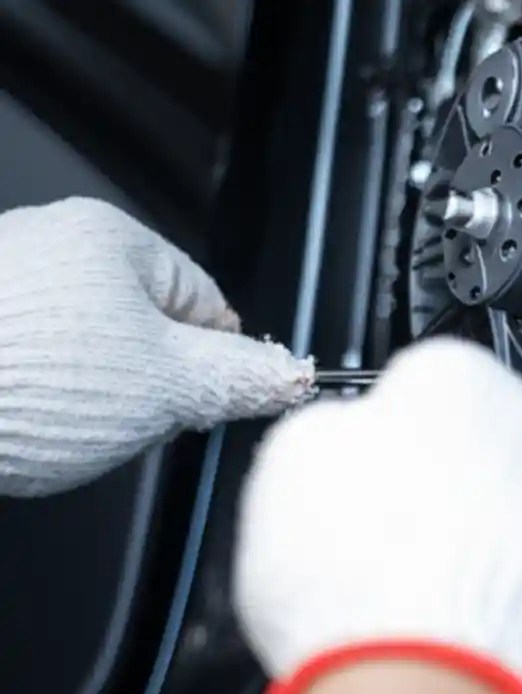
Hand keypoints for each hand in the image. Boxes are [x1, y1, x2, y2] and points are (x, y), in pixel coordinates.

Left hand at [0, 198, 313, 495]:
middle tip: (126, 420)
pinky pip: (20, 364)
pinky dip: (25, 399)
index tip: (201, 400)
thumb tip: (289, 374)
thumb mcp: (169, 387)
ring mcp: (0, 283)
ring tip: (59, 425)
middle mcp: (47, 243)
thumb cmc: (18, 380)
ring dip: (83, 395)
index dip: (212, 361)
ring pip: (78, 352)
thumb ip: (242, 378)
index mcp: (111, 238)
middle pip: (139, 327)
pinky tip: (14, 423)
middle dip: (141, 383)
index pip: (204, 302)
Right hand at [234, 338, 521, 693]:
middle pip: (478, 440)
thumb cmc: (358, 570)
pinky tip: (465, 612)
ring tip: (421, 583)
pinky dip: (517, 583)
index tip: (364, 465)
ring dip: (483, 529)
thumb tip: (341, 432)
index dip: (383, 428)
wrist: (430, 675)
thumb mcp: (292, 462)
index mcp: (456, 375)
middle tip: (386, 531)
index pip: (420, 376)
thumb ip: (331, 425)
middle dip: (441, 477)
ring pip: (518, 501)